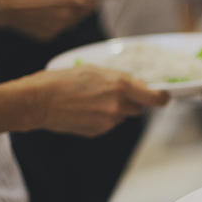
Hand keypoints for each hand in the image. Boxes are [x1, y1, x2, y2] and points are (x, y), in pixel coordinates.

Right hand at [0, 0, 93, 39]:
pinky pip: (60, 28)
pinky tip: (48, 13)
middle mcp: (66, 16)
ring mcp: (58, 28)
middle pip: (84, 13)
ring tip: (58, 4)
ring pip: (73, 22)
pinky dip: (59, 21)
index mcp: (68, 0)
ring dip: (71, 14)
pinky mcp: (49, 36)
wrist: (4, 6)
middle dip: (82, 5)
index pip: (93, 2)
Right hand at [19, 65, 168, 136]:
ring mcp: (109, 121)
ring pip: (122, 116)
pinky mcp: (98, 131)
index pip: (154, 98)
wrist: (38, 102)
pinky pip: (108, 124)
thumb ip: (118, 78)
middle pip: (139, 108)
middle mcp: (118, 105)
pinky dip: (102, 118)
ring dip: (115, 109)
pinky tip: (84, 109)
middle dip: (131, 102)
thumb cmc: (61, 80)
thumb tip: (135, 87)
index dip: (162, 98)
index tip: (164, 97)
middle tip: (113, 93)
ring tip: (91, 100)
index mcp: (120, 85)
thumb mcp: (93, 70)